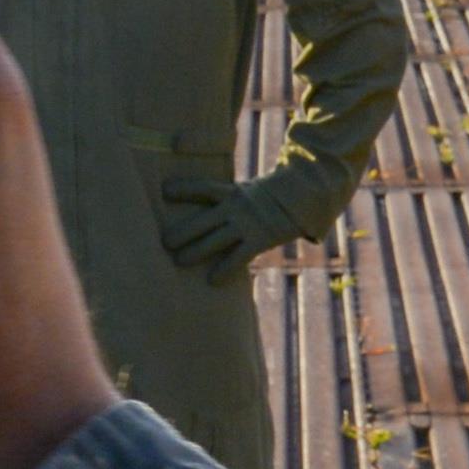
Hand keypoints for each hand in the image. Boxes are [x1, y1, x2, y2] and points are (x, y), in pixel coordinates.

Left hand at [158, 175, 304, 285]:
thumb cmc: (272, 197)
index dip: (185, 188)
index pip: (204, 188)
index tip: (164, 191)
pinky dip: (225, 269)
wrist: (304, 197)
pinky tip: (213, 280)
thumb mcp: (248, 190)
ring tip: (178, 261)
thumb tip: (208, 197)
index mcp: (232, 192)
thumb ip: (229, 197)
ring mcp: (248, 223)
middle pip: (204, 219)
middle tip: (164, 242)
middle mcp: (236, 207)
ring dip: (196, 250)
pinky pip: (239, 257)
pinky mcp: (260, 238)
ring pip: (216, 239)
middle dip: (183, 230)